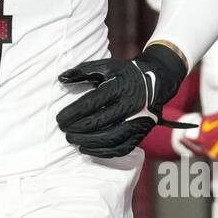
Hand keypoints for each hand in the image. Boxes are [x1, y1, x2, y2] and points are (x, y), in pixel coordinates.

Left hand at [55, 45, 184, 157]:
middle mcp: (130, 105)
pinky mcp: (141, 133)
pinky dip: (103, 151)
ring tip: (73, 140)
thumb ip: (82, 71)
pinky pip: (121, 148)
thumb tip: (61, 79)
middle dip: (78, 129)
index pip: (91, 103)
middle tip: (64, 131)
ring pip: (110, 138)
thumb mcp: (106, 66)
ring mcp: (138, 121)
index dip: (73, 113)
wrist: (157, 81)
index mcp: (119, 87)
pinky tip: (88, 149)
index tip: (60, 119)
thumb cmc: (125, 74)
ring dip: (88, 142)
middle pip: (99, 122)